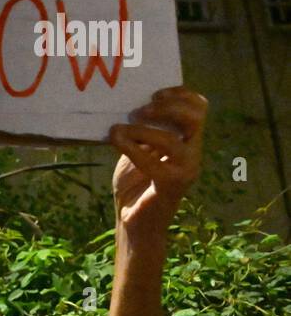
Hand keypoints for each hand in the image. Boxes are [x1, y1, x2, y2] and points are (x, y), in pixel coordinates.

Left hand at [109, 87, 206, 236]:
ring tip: (118, 129)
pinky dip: (131, 147)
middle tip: (139, 111)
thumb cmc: (134, 185)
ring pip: (172, 138)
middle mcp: (192, 152)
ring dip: (141, 130)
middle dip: (167, 107)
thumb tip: (126, 107)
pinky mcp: (172, 184)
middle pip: (195, 117)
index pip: (199, 108)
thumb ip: (140, 131)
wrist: (133, 222)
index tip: (154, 93)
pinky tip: (116, 141)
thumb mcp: (137, 150)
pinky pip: (153, 161)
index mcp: (186, 141)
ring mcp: (186, 169)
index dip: (181, 94)